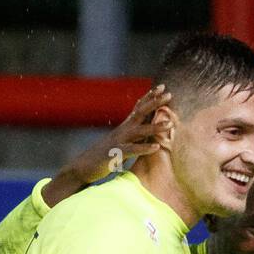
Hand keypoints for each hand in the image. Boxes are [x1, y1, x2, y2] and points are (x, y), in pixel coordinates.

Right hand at [43, 85, 173, 206]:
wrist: (84, 166)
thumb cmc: (106, 155)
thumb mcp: (122, 141)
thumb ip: (135, 134)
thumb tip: (150, 129)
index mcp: (125, 126)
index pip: (139, 108)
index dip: (150, 97)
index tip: (163, 87)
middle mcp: (122, 130)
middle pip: (140, 113)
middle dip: (154, 102)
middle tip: (169, 94)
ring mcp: (118, 141)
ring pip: (139, 131)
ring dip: (155, 127)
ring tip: (170, 124)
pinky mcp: (115, 154)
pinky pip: (132, 150)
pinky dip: (144, 148)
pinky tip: (156, 147)